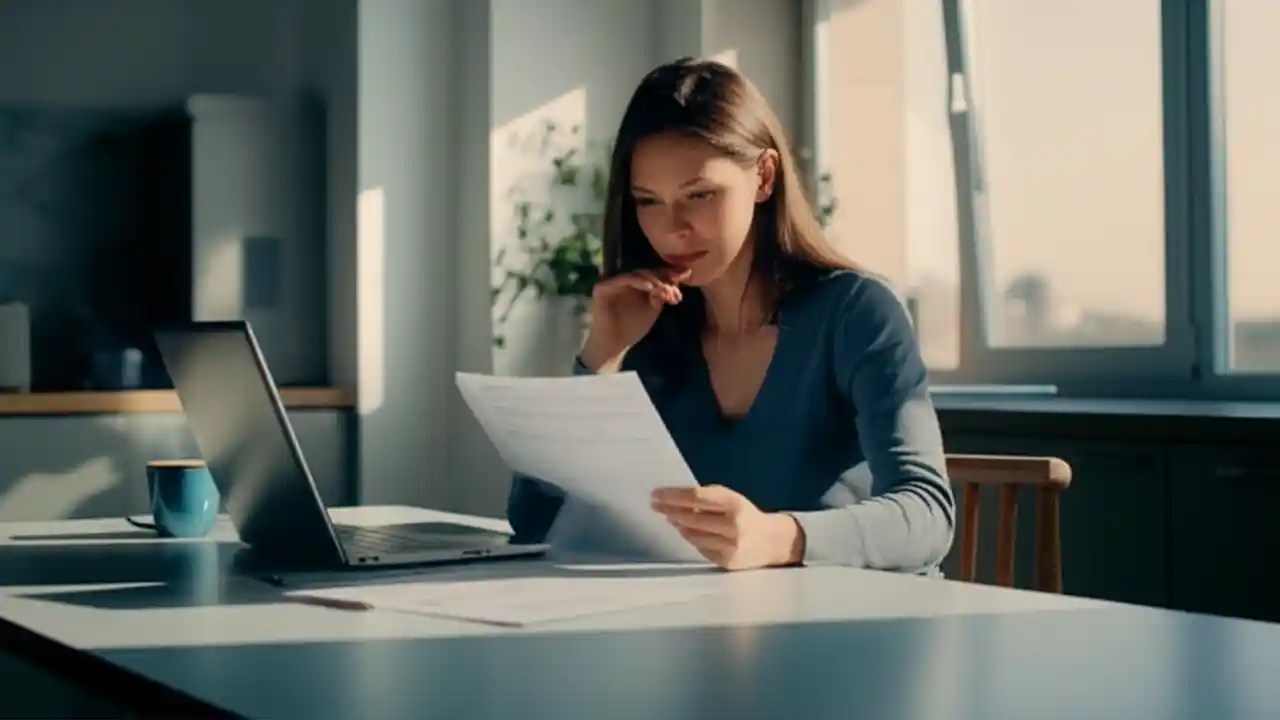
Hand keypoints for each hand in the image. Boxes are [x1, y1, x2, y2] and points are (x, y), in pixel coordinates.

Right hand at [580, 266, 692, 371]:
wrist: (614, 345)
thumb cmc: (632, 328)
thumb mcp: (654, 309)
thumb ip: (663, 293)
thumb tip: (681, 275)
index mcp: (636, 284)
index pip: (654, 274)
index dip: (670, 274)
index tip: (685, 276)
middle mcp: (624, 279)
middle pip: (648, 272)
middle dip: (664, 280)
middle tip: (675, 292)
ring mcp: (613, 281)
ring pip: (638, 274)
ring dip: (654, 281)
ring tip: (666, 291)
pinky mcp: (603, 286)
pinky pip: (623, 279)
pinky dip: (638, 282)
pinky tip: (651, 288)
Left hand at [651, 485, 805, 570]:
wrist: (774, 542)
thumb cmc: (747, 516)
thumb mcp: (733, 500)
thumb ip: (708, 500)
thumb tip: (674, 501)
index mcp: (735, 504)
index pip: (696, 497)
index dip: (672, 496)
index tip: (656, 494)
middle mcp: (733, 525)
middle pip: (690, 518)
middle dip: (669, 510)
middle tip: (655, 505)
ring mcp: (730, 546)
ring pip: (692, 535)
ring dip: (678, 525)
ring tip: (670, 517)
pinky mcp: (727, 561)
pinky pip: (700, 548)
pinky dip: (692, 539)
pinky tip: (687, 531)